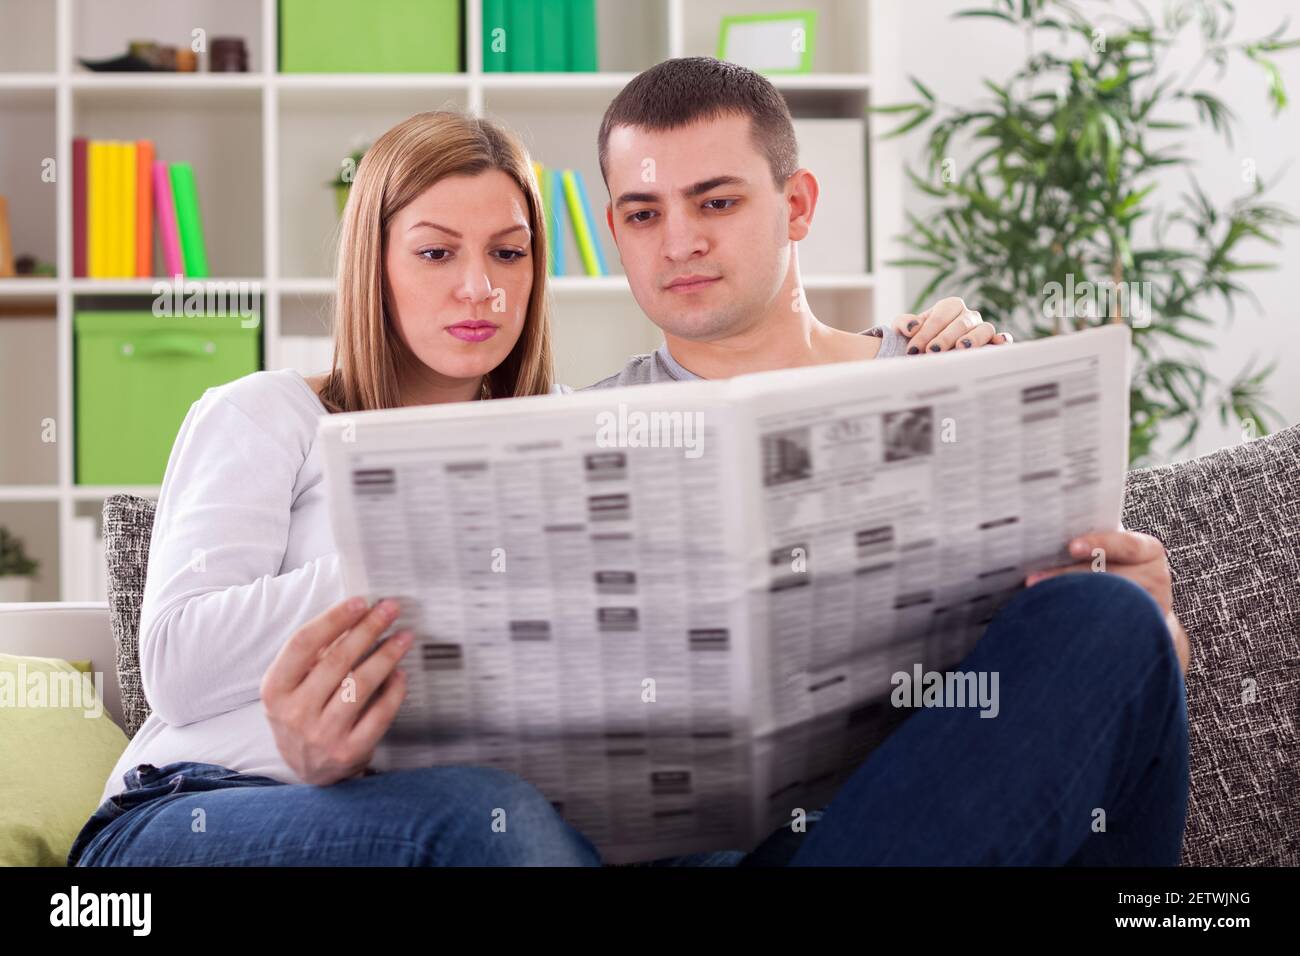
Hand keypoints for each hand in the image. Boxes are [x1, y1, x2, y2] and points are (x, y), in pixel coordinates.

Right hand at [261, 596, 413, 785]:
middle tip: (390, 609)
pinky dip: (394, 691)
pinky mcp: (348, 751)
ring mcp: (321, 734)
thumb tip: (357, 615)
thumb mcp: (293, 687)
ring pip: (360, 685)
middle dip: (368, 629)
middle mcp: (294, 713)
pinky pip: (379, 714)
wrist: (308, 770)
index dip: (333, 619)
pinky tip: (401, 673)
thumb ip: (316, 656)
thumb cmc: (304, 714)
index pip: (302, 644)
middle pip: (336, 660)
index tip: (360, 602)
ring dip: (387, 655)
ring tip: (404, 637)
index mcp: (275, 689)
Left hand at [894, 297, 1011, 353]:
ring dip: (973, 339)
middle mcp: (968, 316)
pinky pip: (1001, 339)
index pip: (939, 316)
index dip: (926, 332)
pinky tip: (1000, 343)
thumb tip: (912, 327)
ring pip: (984, 329)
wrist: (926, 354)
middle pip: (961, 323)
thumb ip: (903, 323)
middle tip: (932, 351)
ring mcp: (982, 329)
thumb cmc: (917, 339)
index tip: (913, 349)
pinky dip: (1002, 340)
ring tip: (960, 348)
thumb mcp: (904, 329)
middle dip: (946, 337)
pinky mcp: (991, 344)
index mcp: (949, 306)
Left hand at [1024, 530, 1189, 674]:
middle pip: (1110, 577)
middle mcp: (1155, 577)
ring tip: (1036, 600)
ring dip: (1069, 601)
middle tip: (1033, 580)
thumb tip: (1046, 533)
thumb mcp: (1112, 550)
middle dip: (1068, 576)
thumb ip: (1094, 542)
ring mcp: (1151, 606)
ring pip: (1107, 603)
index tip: (1071, 547)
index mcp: (1148, 549)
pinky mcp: (1142, 629)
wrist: (1143, 606)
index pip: (1125, 545)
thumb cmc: (1114, 568)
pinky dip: (1080, 622)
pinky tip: (1056, 622)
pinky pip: (1107, 627)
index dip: (1098, 544)